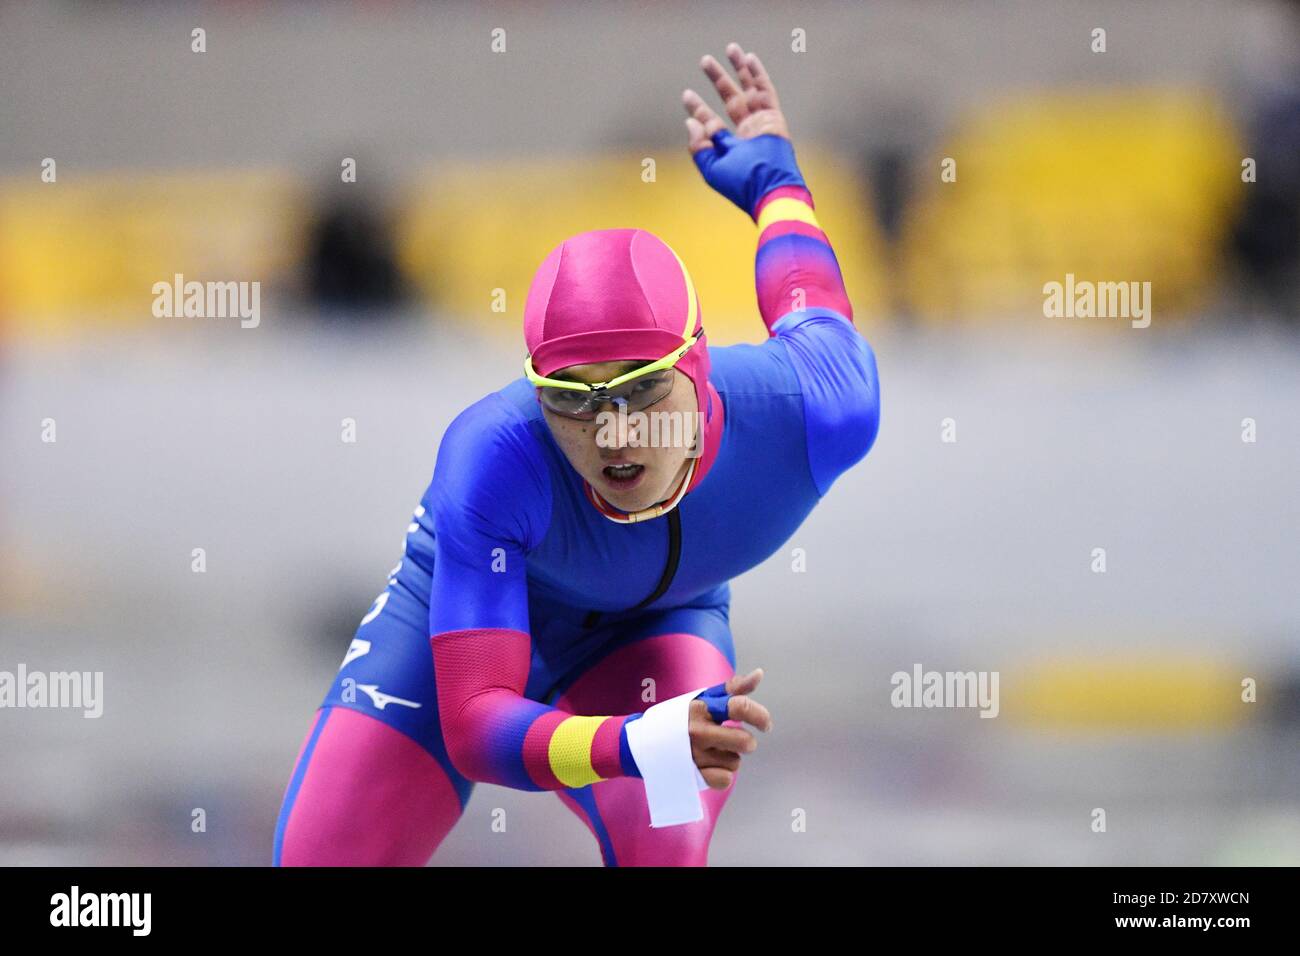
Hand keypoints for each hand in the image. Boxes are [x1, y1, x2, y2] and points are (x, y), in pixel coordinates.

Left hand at [681, 44, 803, 215]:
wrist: (769, 188)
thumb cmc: (741, 183)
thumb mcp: (711, 168)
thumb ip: (698, 146)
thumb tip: (690, 122)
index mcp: (730, 148)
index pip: (712, 122)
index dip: (698, 108)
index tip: (687, 95)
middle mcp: (746, 133)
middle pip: (730, 99)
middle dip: (718, 79)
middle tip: (705, 61)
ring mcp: (761, 124)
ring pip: (749, 90)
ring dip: (739, 69)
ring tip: (730, 48)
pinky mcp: (773, 118)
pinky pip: (765, 91)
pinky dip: (757, 74)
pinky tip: (748, 58)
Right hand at [688, 667, 772, 789]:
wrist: (646, 743)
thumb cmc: (683, 717)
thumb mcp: (704, 698)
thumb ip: (733, 688)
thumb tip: (760, 674)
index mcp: (702, 709)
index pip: (740, 707)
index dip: (760, 716)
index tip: (764, 725)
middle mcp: (698, 731)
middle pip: (745, 742)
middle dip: (747, 743)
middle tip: (737, 741)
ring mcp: (694, 755)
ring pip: (735, 762)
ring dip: (730, 758)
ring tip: (713, 752)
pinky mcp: (692, 775)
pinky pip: (725, 779)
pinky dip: (722, 775)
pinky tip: (710, 766)